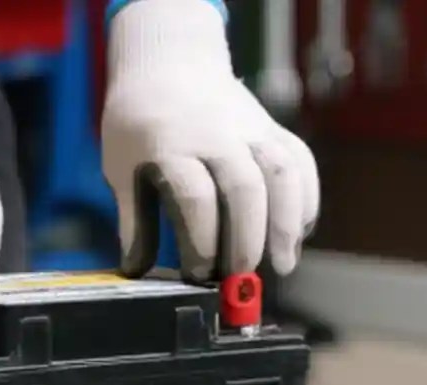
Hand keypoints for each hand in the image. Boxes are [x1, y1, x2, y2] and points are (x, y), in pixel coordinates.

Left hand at [102, 0, 320, 280]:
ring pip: (281, 171)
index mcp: (170, 144)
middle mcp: (215, 134)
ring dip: (287, 223)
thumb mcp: (120, 166)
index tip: (199, 273)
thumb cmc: (140, 125)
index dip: (201, 240)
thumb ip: (134, 219)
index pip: (194, 196)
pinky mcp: (272, 128)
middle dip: (247, 239)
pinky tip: (300, 232)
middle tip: (241, 276)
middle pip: (244, 187)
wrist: (169, 65)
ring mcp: (250, 128)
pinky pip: (300, 161)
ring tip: (284, 264)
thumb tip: (137, 271)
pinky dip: (306, 199)